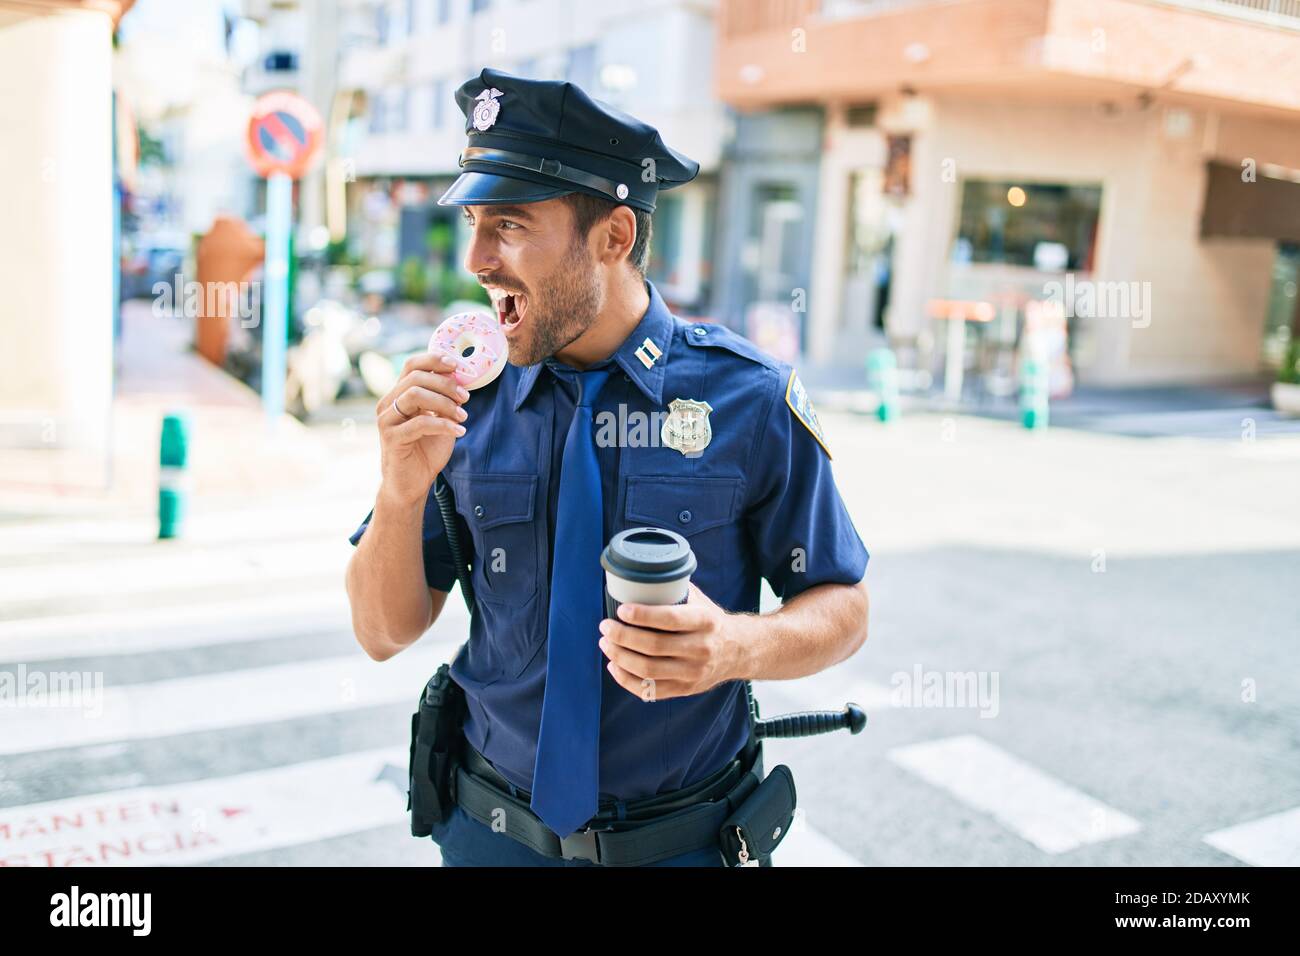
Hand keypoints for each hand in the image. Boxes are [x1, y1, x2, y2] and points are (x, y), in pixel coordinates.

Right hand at [375, 352, 470, 504]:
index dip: (433, 360)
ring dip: (444, 403)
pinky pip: (419, 423)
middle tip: (466, 397)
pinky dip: (443, 424)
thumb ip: (446, 400)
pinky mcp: (391, 438)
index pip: (411, 365)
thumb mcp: (440, 420)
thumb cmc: (426, 451)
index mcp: (398, 395)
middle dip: (445, 384)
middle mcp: (387, 404)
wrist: (412, 484)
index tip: (456, 365)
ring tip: (462, 416)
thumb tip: (461, 379)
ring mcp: (386, 420)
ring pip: (414, 395)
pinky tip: (460, 431)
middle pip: (415, 378)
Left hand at [598, 582, 743, 701]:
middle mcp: (701, 648)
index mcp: (705, 621)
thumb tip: (638, 577)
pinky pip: (649, 690)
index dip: (642, 615)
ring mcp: (693, 673)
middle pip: (654, 646)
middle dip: (622, 636)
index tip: (621, 610)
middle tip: (606, 626)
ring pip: (648, 670)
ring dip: (620, 656)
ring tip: (606, 643)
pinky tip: (614, 666)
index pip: (670, 619)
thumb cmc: (710, 621)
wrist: (738, 651)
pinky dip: (626, 679)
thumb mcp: (700, 602)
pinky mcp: (685, 689)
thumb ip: (675, 590)